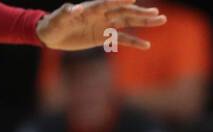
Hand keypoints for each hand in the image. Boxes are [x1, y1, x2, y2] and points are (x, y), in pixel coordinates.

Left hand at [36, 1, 166, 50]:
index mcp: (90, 8)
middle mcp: (100, 15)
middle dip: (141, 13)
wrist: (51, 35)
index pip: (108, 3)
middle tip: (158, 13)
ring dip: (143, 22)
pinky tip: (147, 45)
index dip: (120, 0)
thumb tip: (75, 9)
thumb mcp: (58, 19)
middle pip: (124, 12)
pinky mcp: (103, 37)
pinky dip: (134, 42)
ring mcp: (104, 25)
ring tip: (160, 20)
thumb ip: (67, 13)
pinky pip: (122, 39)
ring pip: (128, 22)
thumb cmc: (52, 24)